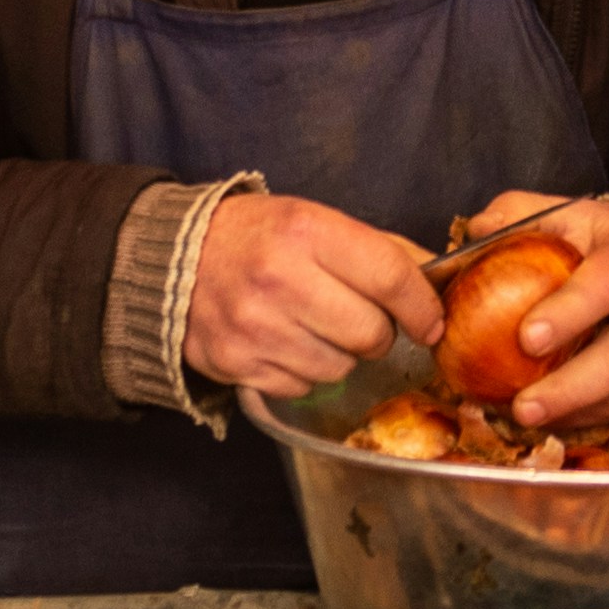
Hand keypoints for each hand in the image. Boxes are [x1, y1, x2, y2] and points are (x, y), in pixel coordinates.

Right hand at [182, 192, 444, 396]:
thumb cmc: (257, 237)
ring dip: (339, 355)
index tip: (431, 323)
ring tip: (313, 327)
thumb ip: (378, 250)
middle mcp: (279, 278)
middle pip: (372, 334)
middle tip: (359, 318)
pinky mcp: (236, 363)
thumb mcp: (315, 221)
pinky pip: (301, 387)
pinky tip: (283, 343)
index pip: (390, 277)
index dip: (422, 307)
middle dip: (377, 333)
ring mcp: (254, 325)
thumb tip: (436, 284)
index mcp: (306, 231)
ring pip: (340, 369)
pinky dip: (303, 372)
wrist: (172, 257)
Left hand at [459, 190, 608, 432]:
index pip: (607, 286)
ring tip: (526, 419)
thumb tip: (472, 234)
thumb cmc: (603, 236)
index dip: (570, 314)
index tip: (527, 338)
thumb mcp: (565, 210)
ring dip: (575, 411)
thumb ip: (517, 215)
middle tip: (523, 406)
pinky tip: (548, 421)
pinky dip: (584, 418)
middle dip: (571, 388)